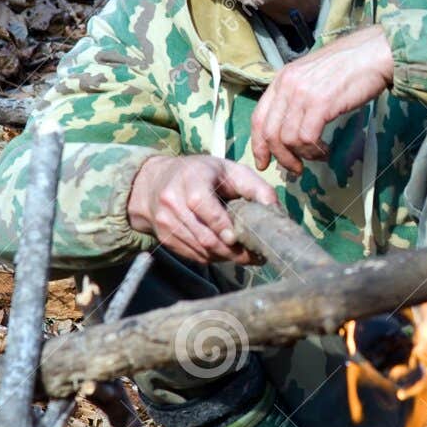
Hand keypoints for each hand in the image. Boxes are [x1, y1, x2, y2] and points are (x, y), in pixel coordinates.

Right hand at [127, 154, 277, 264]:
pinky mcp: (165, 238)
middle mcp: (172, 201)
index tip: (238, 237)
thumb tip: (273, 208)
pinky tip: (226, 252)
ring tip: (246, 255)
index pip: (201, 204)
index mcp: (190, 179)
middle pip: (203, 235)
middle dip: (232, 250)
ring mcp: (166, 222)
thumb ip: (253, 186)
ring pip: (200, 249)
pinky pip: (194, 255)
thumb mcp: (228, 169)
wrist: (153, 183)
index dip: (221, 224)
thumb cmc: (199, 173)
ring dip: (226, 256)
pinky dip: (214, 257)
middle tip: (254, 255)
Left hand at [251, 25, 393, 173]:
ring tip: (317, 156)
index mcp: (282, 78)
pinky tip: (326, 150)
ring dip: (301, 155)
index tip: (264, 162)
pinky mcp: (320, 103)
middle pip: (270, 132)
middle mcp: (287, 85)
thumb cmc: (350, 65)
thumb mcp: (313, 76)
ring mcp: (303, 93)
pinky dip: (314, 151)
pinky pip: (306, 138)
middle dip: (280, 157)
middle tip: (295, 169)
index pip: (259, 117)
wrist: (374, 53)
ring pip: (287, 139)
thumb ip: (297, 96)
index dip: (258, 144)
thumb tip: (291, 125)